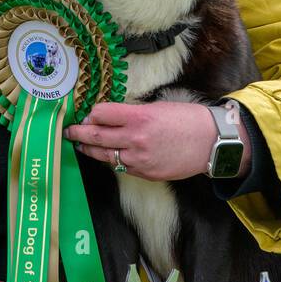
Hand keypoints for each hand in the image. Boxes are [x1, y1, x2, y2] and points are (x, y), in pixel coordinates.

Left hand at [65, 100, 250, 182]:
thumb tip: (109, 116)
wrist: (211, 142)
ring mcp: (139, 159)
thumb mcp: (157, 108)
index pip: (101, 114)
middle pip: (95, 135)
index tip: (87, 114)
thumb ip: (132, 113)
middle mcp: (135, 139)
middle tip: (69, 131)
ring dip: (90, 149)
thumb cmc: (187, 120)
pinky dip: (112, 159)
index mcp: (139, 117)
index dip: (91, 114)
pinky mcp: (144, 173)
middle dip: (78, 133)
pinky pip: (120, 166)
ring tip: (81, 144)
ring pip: (104, 155)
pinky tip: (107, 154)